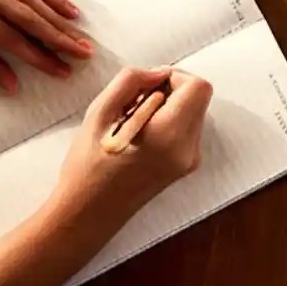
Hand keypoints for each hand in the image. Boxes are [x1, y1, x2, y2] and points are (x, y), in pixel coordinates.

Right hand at [50, 67, 212, 221]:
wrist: (89, 213)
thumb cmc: (87, 166)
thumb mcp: (99, 112)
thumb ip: (132, 81)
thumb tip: (159, 72)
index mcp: (169, 134)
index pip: (198, 87)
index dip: (174, 77)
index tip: (147, 85)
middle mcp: (187, 148)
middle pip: (198, 98)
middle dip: (170, 90)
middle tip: (135, 103)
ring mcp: (190, 160)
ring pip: (194, 112)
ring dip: (169, 106)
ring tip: (134, 121)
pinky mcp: (186, 166)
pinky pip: (187, 129)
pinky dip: (169, 122)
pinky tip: (141, 135)